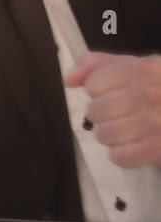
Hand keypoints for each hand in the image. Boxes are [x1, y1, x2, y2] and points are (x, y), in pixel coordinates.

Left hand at [67, 52, 160, 167]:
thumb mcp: (142, 66)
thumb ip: (100, 64)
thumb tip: (70, 80)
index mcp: (146, 68)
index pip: (94, 83)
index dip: (101, 91)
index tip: (116, 93)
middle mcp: (150, 93)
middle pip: (95, 111)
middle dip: (106, 115)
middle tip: (126, 115)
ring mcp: (155, 122)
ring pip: (104, 135)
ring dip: (115, 136)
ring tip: (134, 131)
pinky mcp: (159, 148)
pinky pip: (119, 156)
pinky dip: (126, 154)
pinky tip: (139, 145)